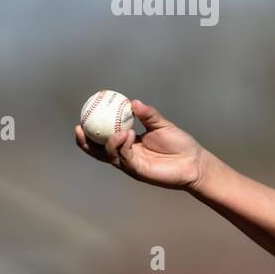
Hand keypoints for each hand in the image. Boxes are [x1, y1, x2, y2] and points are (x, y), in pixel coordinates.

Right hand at [74, 98, 209, 190]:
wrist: (195, 162)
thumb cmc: (180, 144)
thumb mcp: (162, 125)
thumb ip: (148, 115)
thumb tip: (133, 102)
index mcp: (129, 142)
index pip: (104, 137)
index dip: (91, 129)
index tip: (83, 114)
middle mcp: (126, 154)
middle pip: (98, 151)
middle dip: (85, 141)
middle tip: (79, 127)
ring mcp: (131, 164)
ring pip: (109, 155)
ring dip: (110, 142)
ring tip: (121, 131)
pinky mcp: (138, 171)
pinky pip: (125, 159)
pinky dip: (124, 146)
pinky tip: (129, 135)